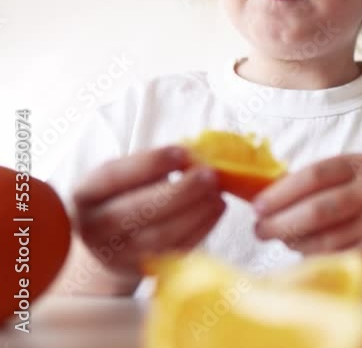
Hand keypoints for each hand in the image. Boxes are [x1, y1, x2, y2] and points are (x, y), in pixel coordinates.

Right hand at [72, 146, 226, 276]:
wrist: (110, 242)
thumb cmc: (124, 196)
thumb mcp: (125, 176)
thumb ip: (152, 165)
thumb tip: (194, 157)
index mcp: (86, 195)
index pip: (114, 177)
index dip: (150, 163)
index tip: (182, 151)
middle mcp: (95, 228)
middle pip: (137, 211)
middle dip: (179, 191)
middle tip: (209, 175)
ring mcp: (119, 254)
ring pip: (160, 236)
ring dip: (195, 211)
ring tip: (217, 192)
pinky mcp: (145, 269)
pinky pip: (177, 250)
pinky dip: (202, 227)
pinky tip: (217, 207)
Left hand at [253, 155, 361, 266]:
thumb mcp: (354, 177)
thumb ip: (318, 182)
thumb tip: (266, 197)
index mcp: (361, 165)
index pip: (313, 175)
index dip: (280, 192)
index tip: (257, 206)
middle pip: (316, 210)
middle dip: (279, 222)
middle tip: (259, 230)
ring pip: (323, 238)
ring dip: (293, 242)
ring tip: (280, 239)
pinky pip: (335, 256)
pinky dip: (311, 256)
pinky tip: (301, 251)